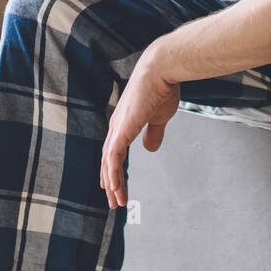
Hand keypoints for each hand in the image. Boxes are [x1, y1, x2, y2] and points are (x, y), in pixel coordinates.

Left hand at [100, 45, 179, 208]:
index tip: (113, 186)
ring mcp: (117, 127)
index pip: (114, 151)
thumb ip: (153, 133)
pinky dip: (113, 174)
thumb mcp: (159, 117)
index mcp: (124, 122)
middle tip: (113, 201)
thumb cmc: (162, 87)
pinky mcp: (122, 129)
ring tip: (116, 201)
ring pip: (109, 162)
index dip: (113, 170)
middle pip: (108, 160)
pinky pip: (114, 157)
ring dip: (112, 183)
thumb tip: (149, 149)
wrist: (162, 70)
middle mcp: (117, 126)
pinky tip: (115, 188)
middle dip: (110, 182)